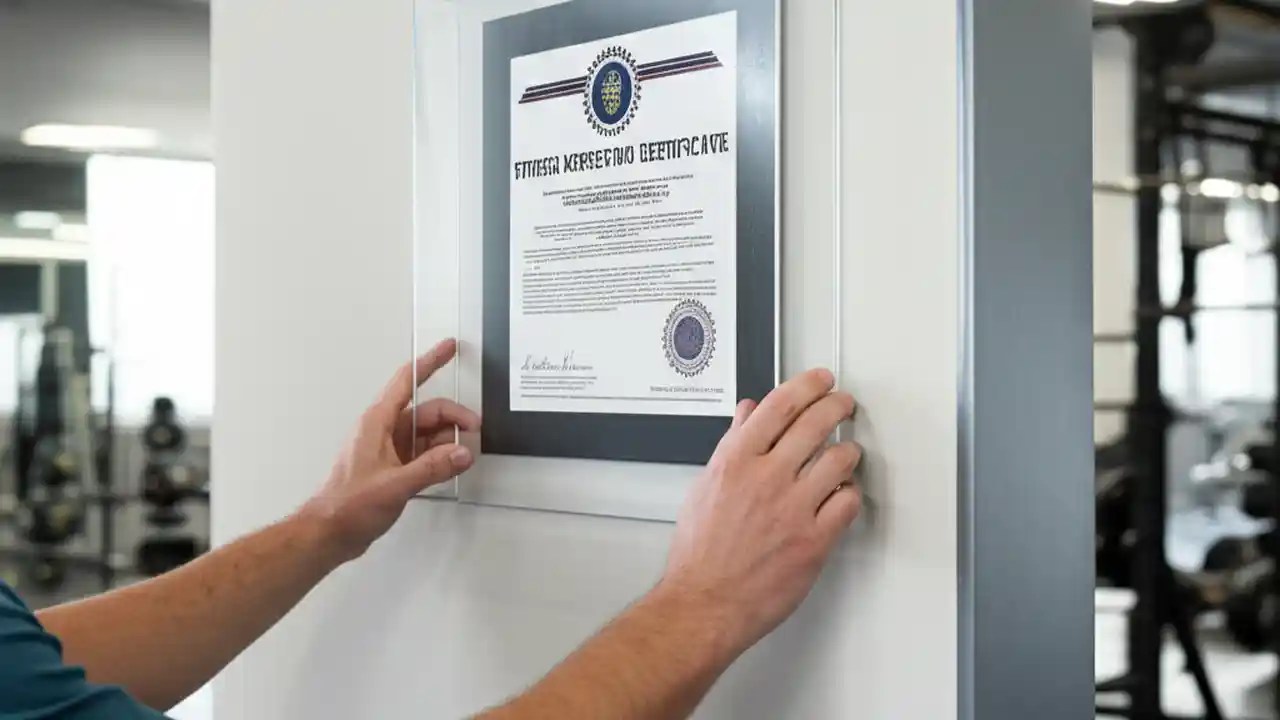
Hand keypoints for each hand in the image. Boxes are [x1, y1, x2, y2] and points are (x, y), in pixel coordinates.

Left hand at [301, 339, 480, 562]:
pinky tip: (451, 466)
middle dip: (453, 416)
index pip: (407, 381)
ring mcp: (389, 449)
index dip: (430, 361)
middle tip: (475, 428)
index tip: (449, 347)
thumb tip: (463, 453)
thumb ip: (432, 468)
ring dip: (448, 440)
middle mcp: (384, 430)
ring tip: (464, 456)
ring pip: (427, 433)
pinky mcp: (393, 467)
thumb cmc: (348, 505)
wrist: (328, 532)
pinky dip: (439, 456)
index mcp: (378, 422)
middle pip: (426, 410)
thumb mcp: (395, 485)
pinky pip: (423, 452)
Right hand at [657, 368, 860, 654]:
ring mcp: (794, 509)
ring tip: (847, 453)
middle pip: (816, 423)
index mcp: (736, 461)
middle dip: (837, 406)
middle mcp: (767, 479)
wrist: (705, 603)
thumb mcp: (705, 487)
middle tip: (844, 404)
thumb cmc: (701, 554)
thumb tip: (747, 415)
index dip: (807, 385)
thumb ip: (730, 445)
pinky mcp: (815, 540)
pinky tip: (843, 494)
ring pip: (840, 460)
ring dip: (848, 451)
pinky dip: (850, 493)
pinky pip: (849, 502)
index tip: (820, 380)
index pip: (779, 405)